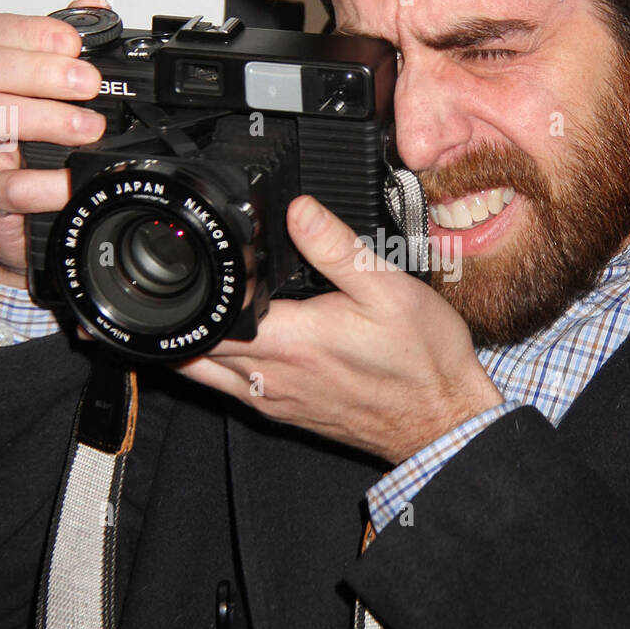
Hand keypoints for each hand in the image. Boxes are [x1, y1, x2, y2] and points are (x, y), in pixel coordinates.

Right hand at [0, 0, 109, 284]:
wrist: (11, 216)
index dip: (32, 31)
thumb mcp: (46, 93)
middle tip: (89, 85)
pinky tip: (71, 178)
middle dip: (40, 71)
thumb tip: (94, 7)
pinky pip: (5, 186)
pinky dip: (43, 183)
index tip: (74, 43)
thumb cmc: (25, 147)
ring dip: (44, 119)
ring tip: (89, 128)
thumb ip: (66, 49)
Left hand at [178, 196, 503, 464]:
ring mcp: (275, 400)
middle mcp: (271, 376)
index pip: (211, 317)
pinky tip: (241, 345)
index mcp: (288, 340)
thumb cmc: (422, 359)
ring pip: (204, 375)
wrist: (443, 419)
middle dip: (186, 316)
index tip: (201, 262)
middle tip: (189, 286)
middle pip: (194, 349)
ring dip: (194, 344)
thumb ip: (336, 247)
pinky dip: (219, 366)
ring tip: (204, 312)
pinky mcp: (286, 413)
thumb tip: (297, 209)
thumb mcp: (388, 288)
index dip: (195, 288)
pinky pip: (232, 390)